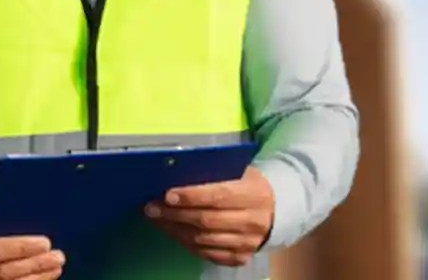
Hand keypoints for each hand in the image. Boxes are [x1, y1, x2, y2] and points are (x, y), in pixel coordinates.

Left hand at [144, 165, 274, 267]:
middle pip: (207, 220)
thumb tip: (174, 171)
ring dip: (175, 230)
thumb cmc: (247, 185)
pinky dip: (186, 243)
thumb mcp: (238, 172)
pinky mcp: (241, 257)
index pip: (218, 196)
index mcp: (253, 193)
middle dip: (174, 214)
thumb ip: (213, 172)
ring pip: (204, 240)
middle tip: (151, 207)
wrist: (277, 211)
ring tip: (156, 219)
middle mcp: (253, 221)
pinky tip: (172, 231)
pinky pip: (207, 254)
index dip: (191, 196)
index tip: (167, 195)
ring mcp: (248, 242)